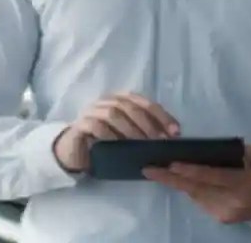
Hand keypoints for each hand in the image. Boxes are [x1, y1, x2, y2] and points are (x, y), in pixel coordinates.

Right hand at [53, 92, 180, 172]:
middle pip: (129, 106)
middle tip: (159, 141)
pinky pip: (96, 125)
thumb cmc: (105, 142)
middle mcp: (105, 100)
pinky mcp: (80, 125)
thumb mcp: (127, 135)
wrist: (74, 151)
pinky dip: (110, 134)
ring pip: (114, 113)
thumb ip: (143, 131)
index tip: (175, 131)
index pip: (144, 102)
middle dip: (148, 123)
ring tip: (142, 145)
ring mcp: (91, 111)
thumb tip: (170, 138)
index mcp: (119, 99)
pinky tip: (119, 145)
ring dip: (131, 129)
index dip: (161, 115)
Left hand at [143, 144, 250, 224]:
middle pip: (196, 189)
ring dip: (177, 183)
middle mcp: (232, 202)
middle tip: (148, 169)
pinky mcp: (221, 218)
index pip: (212, 176)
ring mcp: (225, 213)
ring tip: (157, 170)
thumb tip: (218, 149)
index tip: (171, 164)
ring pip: (195, 195)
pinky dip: (189, 188)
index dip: (190, 171)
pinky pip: (200, 200)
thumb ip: (245, 151)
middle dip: (170, 179)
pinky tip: (179, 178)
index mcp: (245, 184)